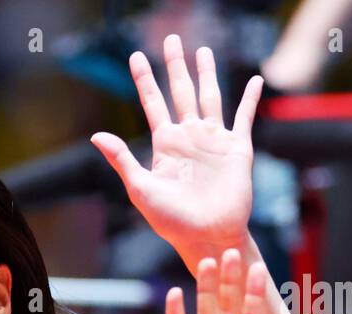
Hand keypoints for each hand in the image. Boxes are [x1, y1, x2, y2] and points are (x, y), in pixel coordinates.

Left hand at [91, 36, 262, 259]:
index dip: (144, 79)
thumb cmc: (171, 220)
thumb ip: (122, 159)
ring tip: (202, 50)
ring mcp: (213, 141)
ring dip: (206, 73)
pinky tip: (254, 81)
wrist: (206, 236)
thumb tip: (97, 135)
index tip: (135, 56)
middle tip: (171, 38)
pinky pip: (244, 117)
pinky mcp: (237, 149)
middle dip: (175, 65)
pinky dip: (250, 98)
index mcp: (165, 144)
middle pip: (180, 91)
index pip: (152, 102)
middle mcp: (188, 137)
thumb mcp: (140, 188)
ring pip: (209, 97)